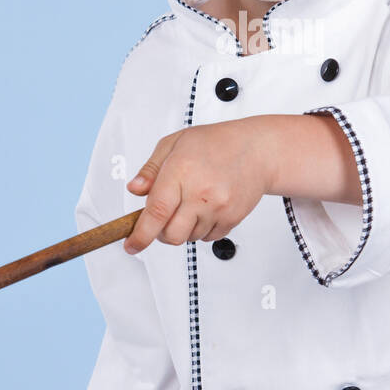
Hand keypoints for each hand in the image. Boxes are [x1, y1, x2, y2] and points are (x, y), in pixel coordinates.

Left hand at [122, 118, 273, 254]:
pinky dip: (202, 229)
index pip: (156, 213)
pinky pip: (209, 238)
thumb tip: (135, 190)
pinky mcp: (232, 218)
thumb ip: (151, 169)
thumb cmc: (216, 143)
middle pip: (170, 235)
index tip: (132, 245)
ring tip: (192, 203)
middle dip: (161, 232)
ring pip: (189, 238)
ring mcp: (218, 208)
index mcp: (181, 171)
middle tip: (164, 216)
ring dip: (184, 228)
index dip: (140, 235)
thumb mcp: (174, 144)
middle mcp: (200, 193)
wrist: (257, 150)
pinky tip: (207, 208)